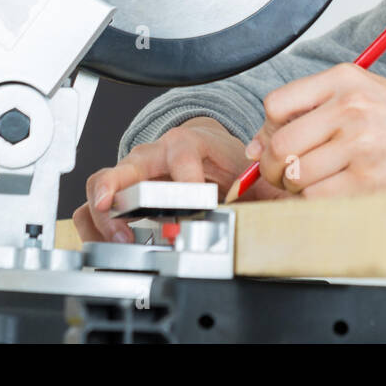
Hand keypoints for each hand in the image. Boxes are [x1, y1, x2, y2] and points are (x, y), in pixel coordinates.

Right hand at [73, 116, 287, 242]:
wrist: (210, 147)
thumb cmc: (229, 159)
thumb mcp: (252, 169)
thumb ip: (268, 185)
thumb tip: (292, 200)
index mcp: (190, 143)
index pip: (183, 156)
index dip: (186, 183)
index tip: (195, 205)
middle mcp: (156, 152)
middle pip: (131, 164)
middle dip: (123, 191)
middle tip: (126, 221)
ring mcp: (134, 170)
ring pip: (104, 183)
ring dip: (103, 213)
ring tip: (116, 239)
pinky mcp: (120, 190)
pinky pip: (94, 204)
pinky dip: (94, 224)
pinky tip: (107, 243)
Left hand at [246, 62, 385, 197]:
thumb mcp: (362, 96)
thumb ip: (311, 111)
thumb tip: (256, 145)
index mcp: (345, 79)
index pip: (276, 104)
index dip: (268, 130)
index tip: (275, 141)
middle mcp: (350, 108)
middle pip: (279, 144)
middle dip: (273, 167)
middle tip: (284, 173)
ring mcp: (359, 145)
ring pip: (295, 176)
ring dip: (297, 187)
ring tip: (317, 181)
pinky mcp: (368, 180)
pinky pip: (318, 197)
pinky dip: (318, 200)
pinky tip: (337, 190)